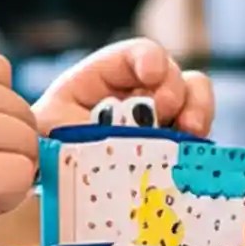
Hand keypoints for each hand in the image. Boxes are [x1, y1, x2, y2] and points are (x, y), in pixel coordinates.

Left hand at [33, 37, 214, 137]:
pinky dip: (201, 143)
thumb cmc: (45, 155)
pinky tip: (193, 154)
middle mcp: (138, 94)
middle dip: (175, 87)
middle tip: (167, 109)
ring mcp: (162, 121)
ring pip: (195, 99)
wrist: (53, 190)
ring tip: (191, 131)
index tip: (150, 75)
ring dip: (198, 110)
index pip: (134, 55)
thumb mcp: (43, 131)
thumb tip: (84, 130)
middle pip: (172, 74)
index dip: (148, 58)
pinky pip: (199, 139)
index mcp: (102, 79)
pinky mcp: (176, 150)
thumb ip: (60, 125)